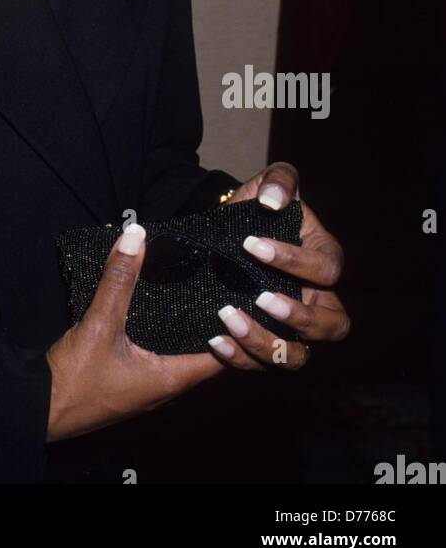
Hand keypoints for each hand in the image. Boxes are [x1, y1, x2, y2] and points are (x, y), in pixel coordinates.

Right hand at [46, 222, 225, 441]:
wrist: (37, 409)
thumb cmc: (74, 380)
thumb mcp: (99, 323)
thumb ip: (119, 280)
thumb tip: (137, 236)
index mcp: (169, 379)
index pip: (220, 358)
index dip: (235, 330)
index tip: (242, 299)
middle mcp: (164, 387)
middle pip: (203, 356)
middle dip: (212, 325)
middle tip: (221, 288)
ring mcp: (145, 387)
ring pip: (179, 357)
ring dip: (187, 331)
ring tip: (195, 294)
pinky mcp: (127, 382)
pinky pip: (158, 357)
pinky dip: (165, 336)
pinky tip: (156, 313)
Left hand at [208, 160, 349, 371]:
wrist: (227, 233)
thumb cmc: (256, 208)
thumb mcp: (268, 185)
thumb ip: (279, 182)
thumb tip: (274, 200)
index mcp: (324, 259)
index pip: (328, 268)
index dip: (295, 261)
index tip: (251, 244)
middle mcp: (318, 301)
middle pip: (333, 325)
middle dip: (299, 317)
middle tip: (262, 298)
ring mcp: (293, 330)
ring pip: (298, 356)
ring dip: (266, 343)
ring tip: (229, 318)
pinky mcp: (266, 345)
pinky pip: (262, 364)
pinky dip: (239, 357)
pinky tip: (215, 339)